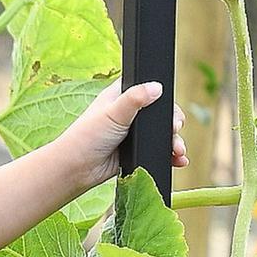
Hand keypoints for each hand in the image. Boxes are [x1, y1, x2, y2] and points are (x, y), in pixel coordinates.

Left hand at [66, 79, 187, 189]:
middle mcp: (129, 112)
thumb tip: (157, 87)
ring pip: (161, 134)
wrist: (77, 168)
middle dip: (172, 123)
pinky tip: (178, 160)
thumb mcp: (113, 112)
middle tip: (175, 129)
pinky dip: (169, 155)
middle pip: (160, 113)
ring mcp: (133, 133)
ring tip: (178, 151)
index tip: (170, 109)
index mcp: (122, 95)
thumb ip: (135, 98)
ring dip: (173, 142)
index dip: (163, 96)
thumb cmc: (88, 136)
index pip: (149, 88)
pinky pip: (157, 151)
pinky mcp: (135, 151)